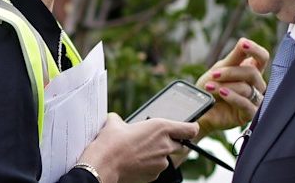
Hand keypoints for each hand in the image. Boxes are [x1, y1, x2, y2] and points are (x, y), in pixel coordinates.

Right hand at [77, 113, 197, 182]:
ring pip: (166, 158)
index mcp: (160, 127)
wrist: (103, 165)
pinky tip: (135, 162)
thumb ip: (122, 120)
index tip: (190, 128)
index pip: (190, 129)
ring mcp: (161, 162)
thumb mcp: (115, 122)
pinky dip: (149, 165)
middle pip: (180, 145)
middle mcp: (165, 145)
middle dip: (172, 143)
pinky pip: (156, 168)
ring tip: (138, 152)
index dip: (191, 128)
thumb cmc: (110, 142)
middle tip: (157, 140)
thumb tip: (117, 120)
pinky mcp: (155, 175)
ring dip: (157, 155)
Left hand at [196, 38, 268, 136]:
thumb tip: (244, 41)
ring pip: (247, 88)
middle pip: (252, 73)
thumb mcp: (219, 69)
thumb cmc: (210, 87)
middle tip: (213, 74)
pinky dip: (233, 97)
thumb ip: (234, 57)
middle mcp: (256, 85)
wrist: (200, 108)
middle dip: (230, 72)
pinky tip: (222, 93)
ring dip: (226, 86)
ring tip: (209, 86)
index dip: (255, 50)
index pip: (262, 57)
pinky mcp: (249, 115)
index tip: (243, 44)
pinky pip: (246, 105)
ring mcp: (254, 100)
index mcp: (250, 70)